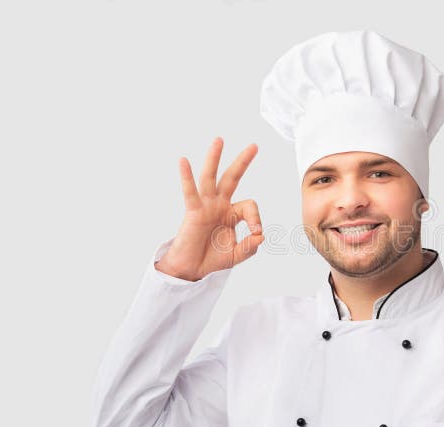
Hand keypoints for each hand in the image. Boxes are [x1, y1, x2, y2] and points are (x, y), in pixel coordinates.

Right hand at [155, 137, 264, 281]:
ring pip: (210, 178)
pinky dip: (186, 177)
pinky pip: (190, 192)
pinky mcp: (193, 212)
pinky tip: (183, 161)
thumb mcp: (238, 254)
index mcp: (231, 212)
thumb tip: (260, 235)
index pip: (249, 206)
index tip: (256, 231)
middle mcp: (218, 204)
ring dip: (214, 158)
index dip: (256, 217)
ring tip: (219, 140)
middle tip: (254, 146)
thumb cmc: (212, 258)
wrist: (192, 269)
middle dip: (242, 162)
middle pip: (231, 178)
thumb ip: (250, 246)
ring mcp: (205, 206)